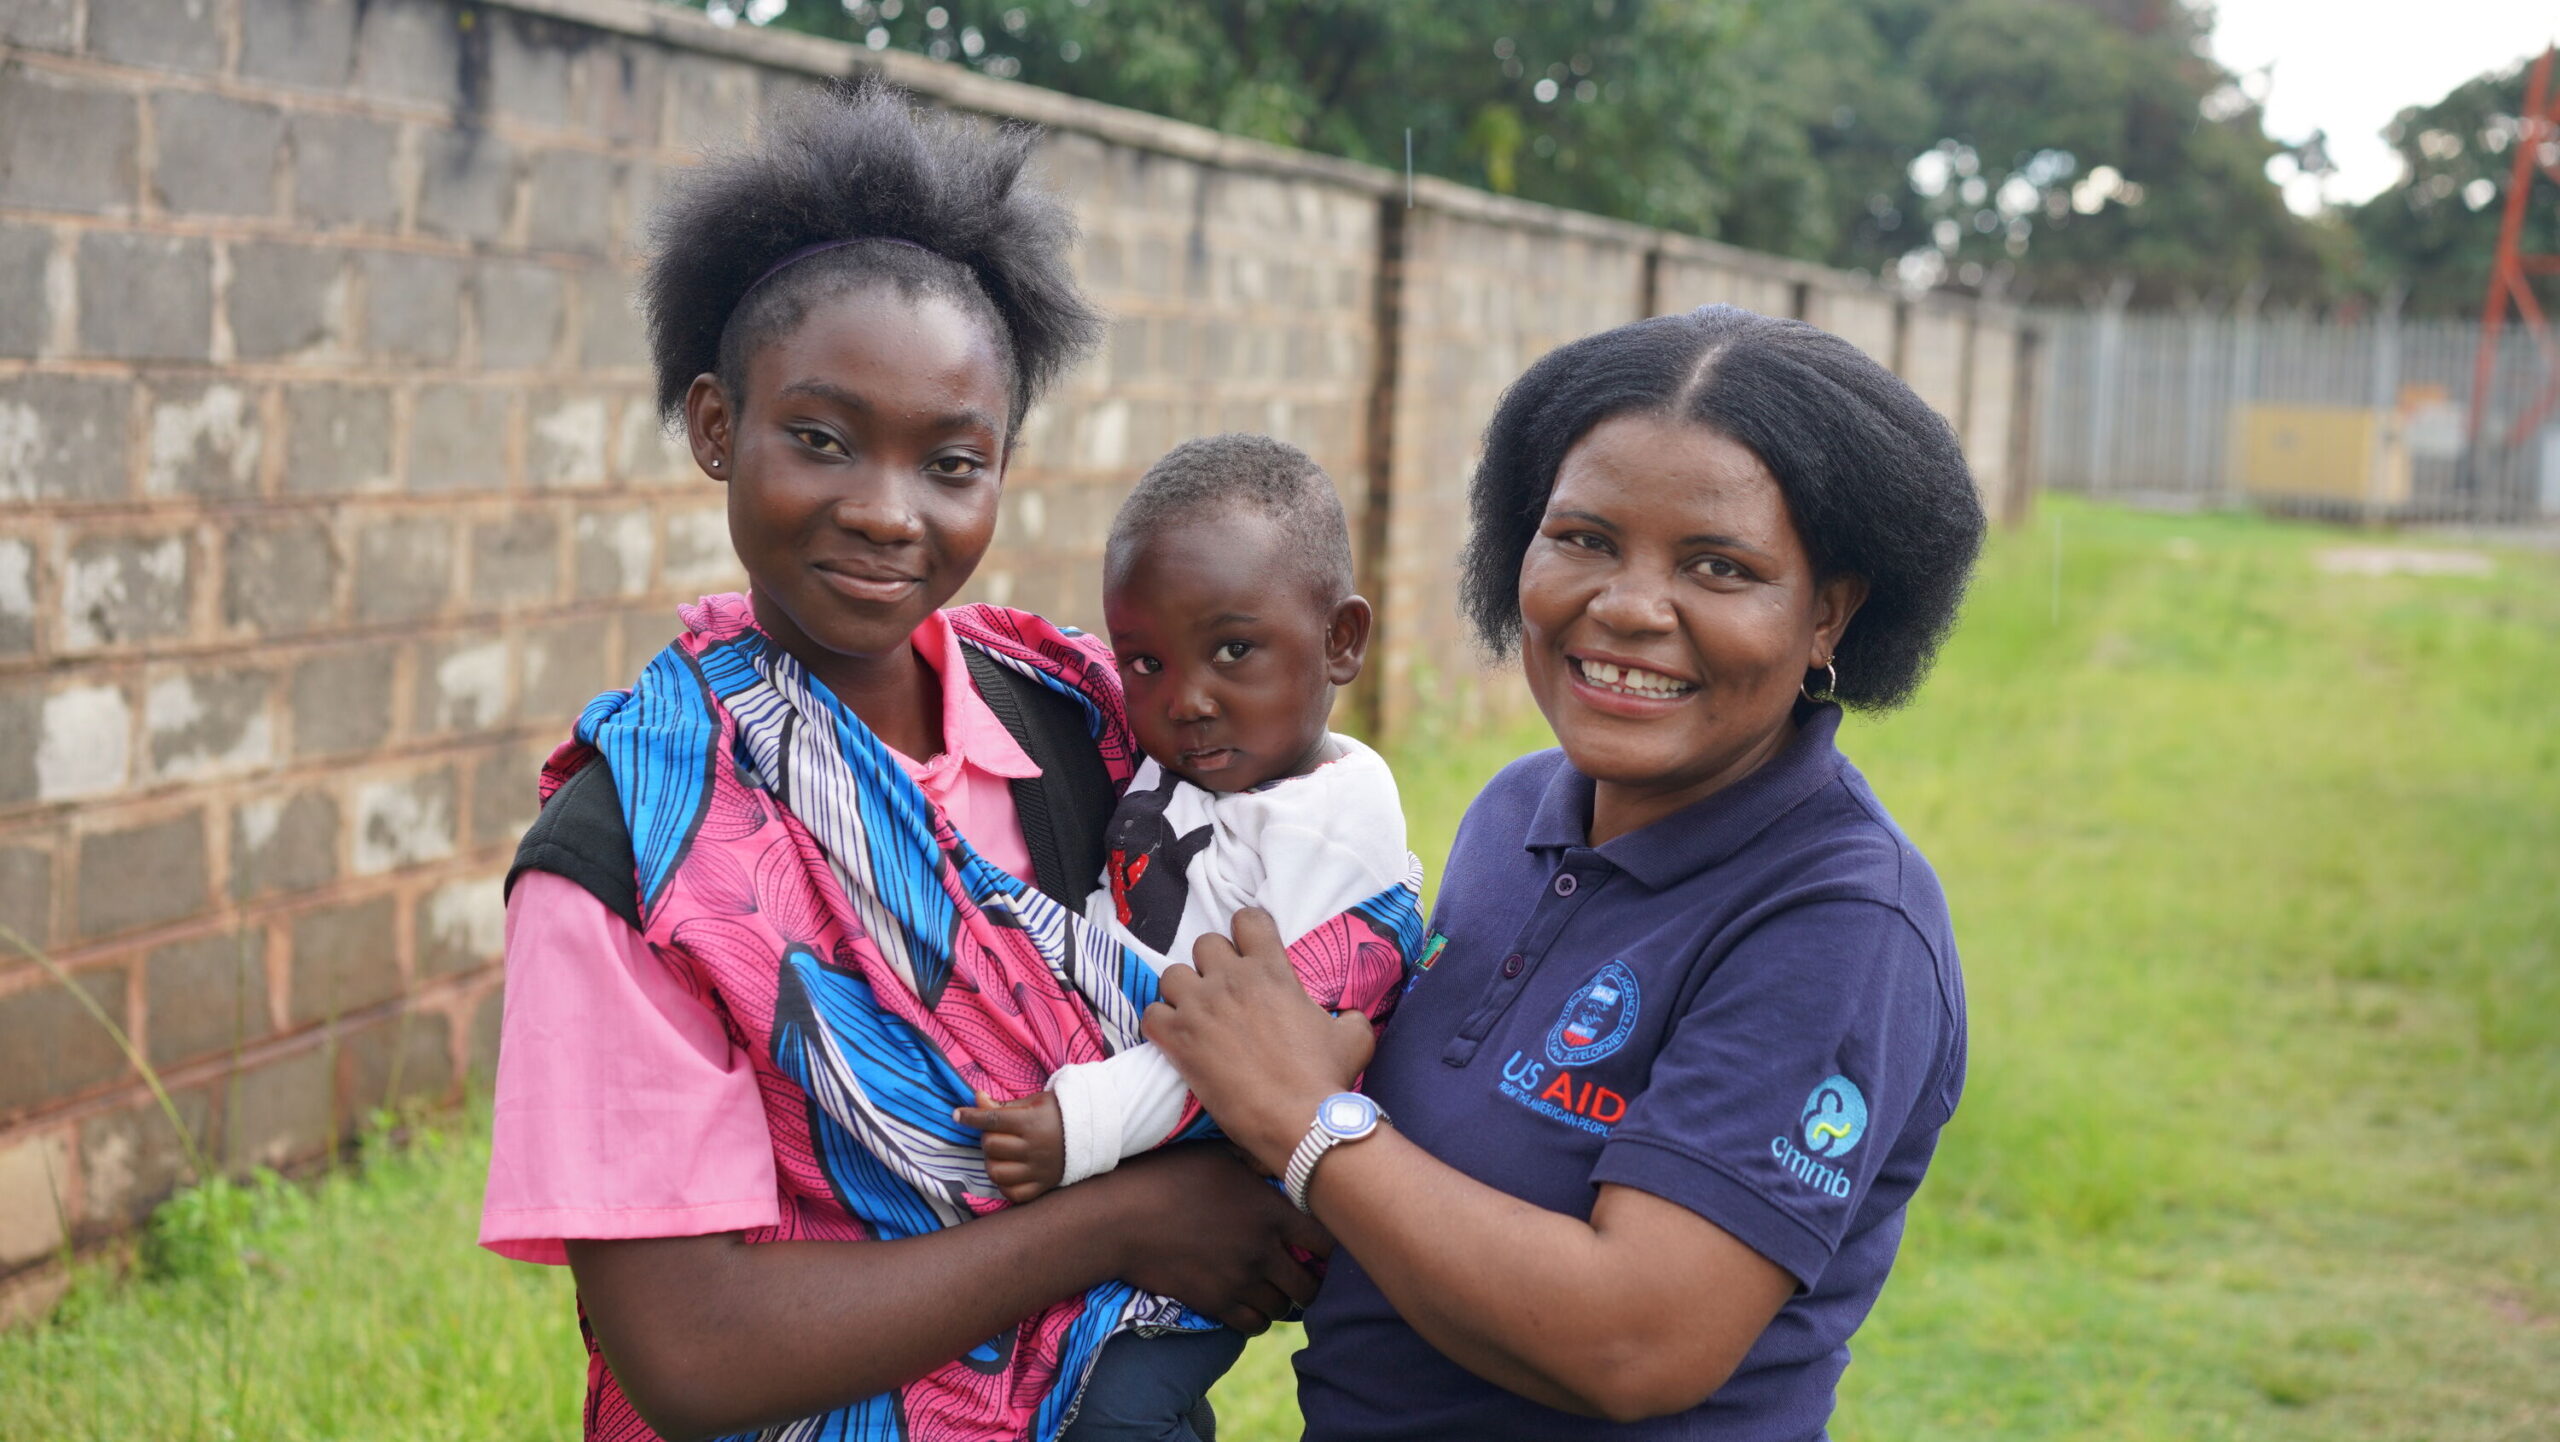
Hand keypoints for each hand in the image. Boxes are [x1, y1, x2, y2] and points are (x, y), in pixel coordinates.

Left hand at [955, 1090, 1064, 1202]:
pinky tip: (1009, 1171)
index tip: (958, 1115)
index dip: (970, 1116)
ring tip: (1000, 1154)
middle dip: (986, 1137)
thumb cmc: (1059, 1114)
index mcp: (1030, 1122)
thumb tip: (976, 1099)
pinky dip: (1004, 1184)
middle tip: (995, 1133)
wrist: (1093, 1133)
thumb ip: (1003, 1105)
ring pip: (996, 1172)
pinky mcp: (1042, 1186)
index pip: (991, 1119)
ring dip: (992, 1161)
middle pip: (990, 1146)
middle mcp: (1033, 1148)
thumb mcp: (1034, 1102)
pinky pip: (1011, 1193)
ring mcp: (1037, 1170)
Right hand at [1092, 1142, 1332, 1333]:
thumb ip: (1255, 1161)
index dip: (1330, 1245)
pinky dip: (1259, 1318)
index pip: (1325, 1240)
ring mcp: (1240, 1281)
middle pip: (1311, 1284)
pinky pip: (1254, 1324)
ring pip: (1284, 1308)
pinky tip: (1252, 1304)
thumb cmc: (1168, 1176)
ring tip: (1278, 1290)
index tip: (1321, 1244)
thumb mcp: (1218, 1155)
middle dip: (1312, 1281)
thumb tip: (1279, 1155)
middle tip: (1304, 1274)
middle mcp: (1262, 1250)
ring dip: (1285, 1301)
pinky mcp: (1216, 1303)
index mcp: (1270, 1211)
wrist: (1122, 1219)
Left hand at [1145, 908, 1375, 1174]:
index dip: (1247, 933)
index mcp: (1272, 970)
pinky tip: (1176, 1039)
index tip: (1249, 954)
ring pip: (1172, 975)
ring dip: (1183, 992)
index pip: (1247, 919)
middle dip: (1213, 964)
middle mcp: (1231, 980)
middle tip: (1224, 991)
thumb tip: (1349, 1015)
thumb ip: (1349, 1014)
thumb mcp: (1354, 1036)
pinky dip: (1161, 1024)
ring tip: (1196, 1014)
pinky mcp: (1178, 1040)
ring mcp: (1200, 1008)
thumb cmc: (1327, 1078)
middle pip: (1205, 943)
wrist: (1298, 1121)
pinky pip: (1151, 1015)